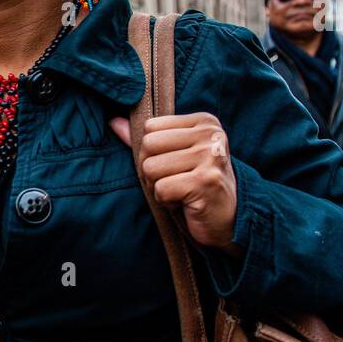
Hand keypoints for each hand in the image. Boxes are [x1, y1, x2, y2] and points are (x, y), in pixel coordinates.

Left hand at [111, 112, 240, 254]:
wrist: (229, 220)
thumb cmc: (197, 185)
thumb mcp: (175, 155)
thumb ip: (147, 138)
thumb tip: (113, 121)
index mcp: (204, 122)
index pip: (150, 127)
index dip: (152, 152)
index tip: (175, 165)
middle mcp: (210, 135)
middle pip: (148, 145)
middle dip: (152, 170)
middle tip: (174, 181)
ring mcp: (209, 157)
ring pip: (151, 168)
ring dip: (159, 187)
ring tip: (181, 191)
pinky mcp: (205, 181)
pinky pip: (160, 189)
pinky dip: (166, 201)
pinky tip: (185, 202)